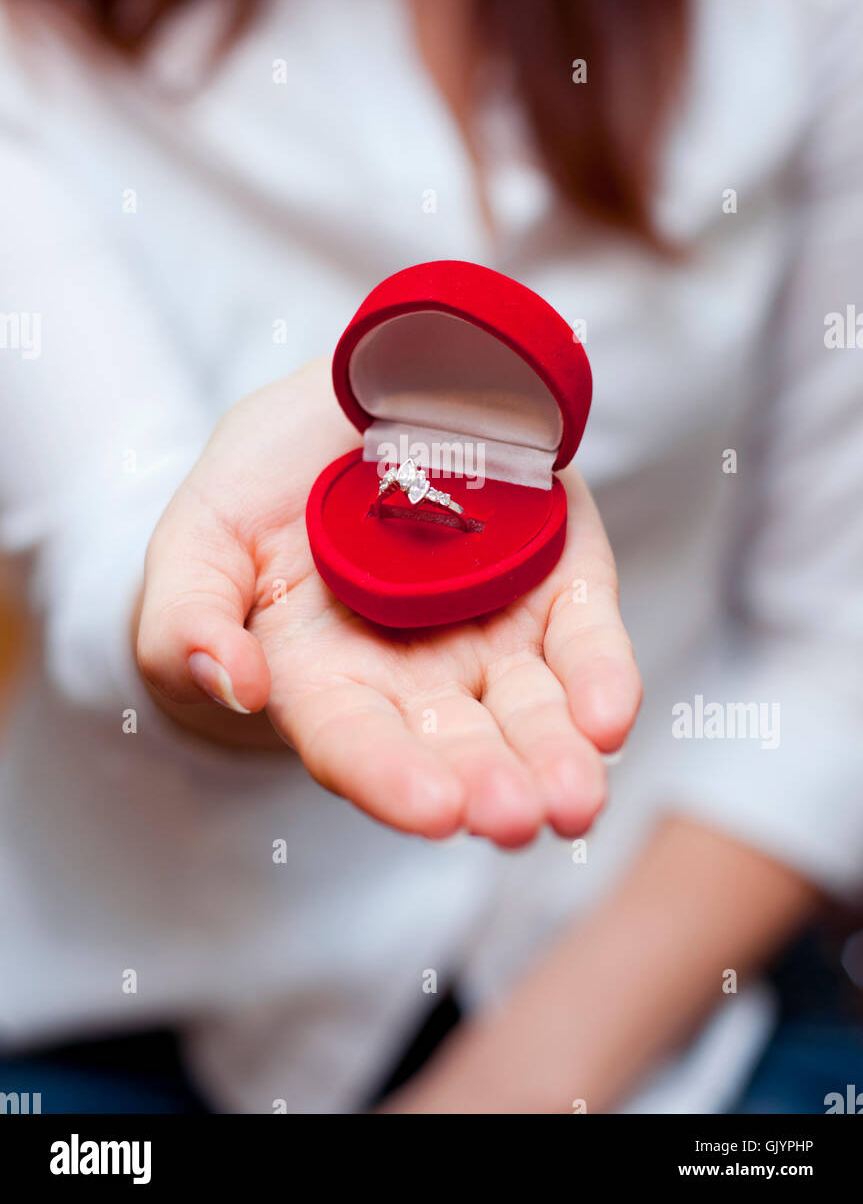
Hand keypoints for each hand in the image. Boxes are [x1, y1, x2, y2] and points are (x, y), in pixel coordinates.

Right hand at [137, 359, 640, 845]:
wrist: (355, 402)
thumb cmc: (265, 480)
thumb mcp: (198, 537)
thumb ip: (189, 618)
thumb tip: (236, 684)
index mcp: (325, 680)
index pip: (355, 744)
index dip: (389, 776)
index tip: (432, 807)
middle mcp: (419, 676)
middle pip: (458, 745)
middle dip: (490, 783)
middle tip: (514, 815)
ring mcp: (496, 632)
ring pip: (535, 709)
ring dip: (559, 754)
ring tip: (576, 797)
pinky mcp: (557, 585)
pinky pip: (586, 637)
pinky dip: (602, 675)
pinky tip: (608, 717)